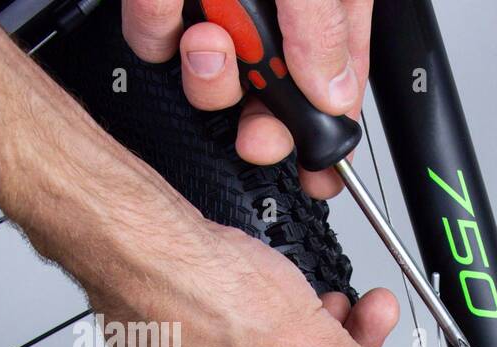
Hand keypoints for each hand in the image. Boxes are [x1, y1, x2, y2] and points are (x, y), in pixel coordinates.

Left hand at [122, 0, 371, 197]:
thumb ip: (325, 30)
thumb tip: (333, 95)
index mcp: (324, 3)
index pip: (340, 83)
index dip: (331, 138)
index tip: (322, 179)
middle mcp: (275, 10)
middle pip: (276, 96)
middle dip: (264, 126)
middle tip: (258, 136)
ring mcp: (218, 7)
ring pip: (215, 80)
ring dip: (210, 78)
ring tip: (206, 38)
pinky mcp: (164, 4)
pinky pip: (156, 43)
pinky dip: (157, 36)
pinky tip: (167, 10)